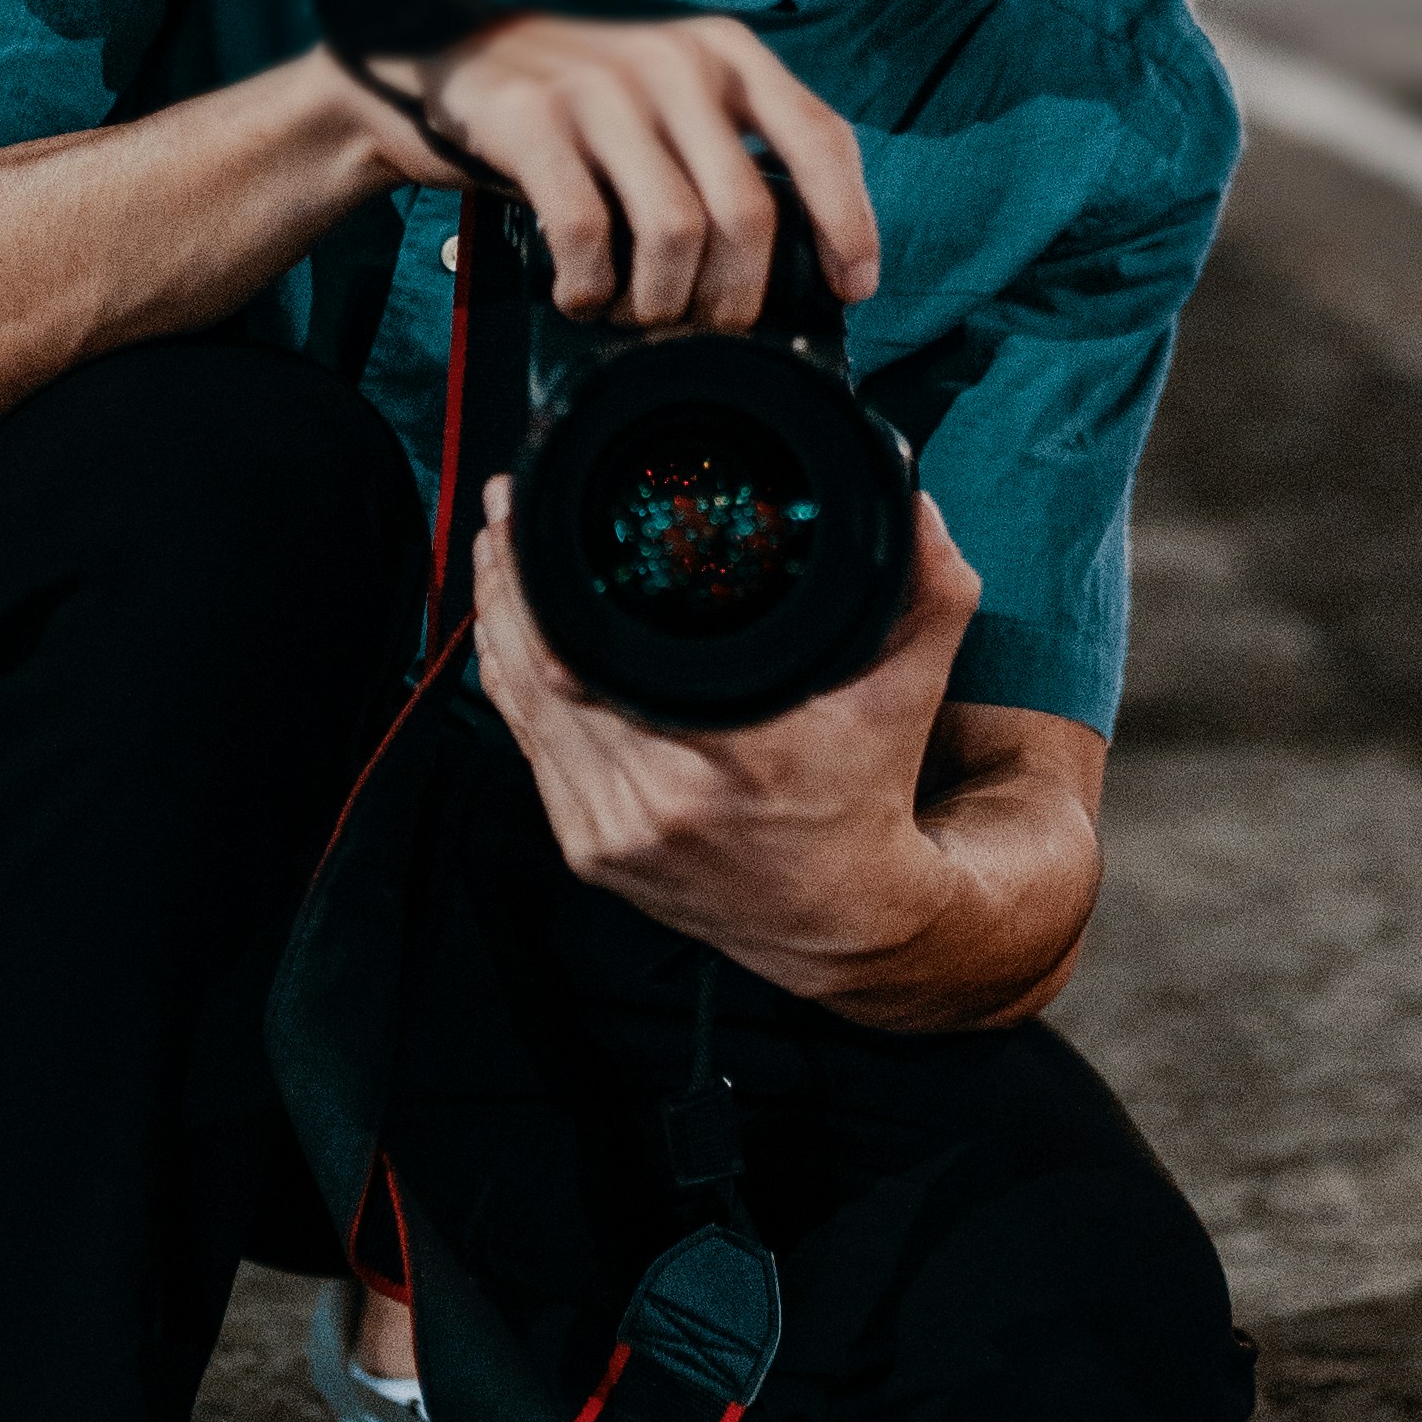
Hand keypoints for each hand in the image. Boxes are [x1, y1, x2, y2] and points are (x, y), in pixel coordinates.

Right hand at [360, 8, 877, 332]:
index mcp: (725, 52)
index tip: (852, 288)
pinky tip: (581, 296)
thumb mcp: (669, 100)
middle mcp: (674, 60)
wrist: (443, 62)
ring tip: (637, 316)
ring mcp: (602, 86)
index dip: (848, 223)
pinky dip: (592, 290)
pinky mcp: (533, 118)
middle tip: (706, 329)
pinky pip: (588, 234)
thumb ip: (730, 155)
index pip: (821, 137)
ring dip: (661, 304)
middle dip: (737, 298)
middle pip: (748, 212)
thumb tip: (805, 265)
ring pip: (676, 233)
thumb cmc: (579, 107)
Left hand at [470, 479, 981, 995]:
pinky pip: (526, 748)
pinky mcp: (587, 850)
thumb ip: (925, 592)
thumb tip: (913, 504)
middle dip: (510, 577)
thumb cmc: (866, 798)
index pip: (590, 655)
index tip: (536, 510)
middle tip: (506, 502)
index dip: (542, 580)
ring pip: (518, 707)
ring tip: (495, 546)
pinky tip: (505, 631)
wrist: (841, 919)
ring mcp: (610, 833)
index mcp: (730, 758)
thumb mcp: (909, 691)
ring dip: (497, 620)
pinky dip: (509, 683)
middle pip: (535, 670)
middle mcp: (655, 802)